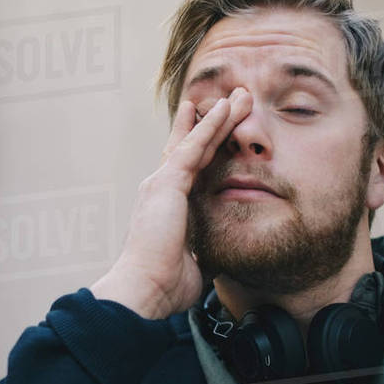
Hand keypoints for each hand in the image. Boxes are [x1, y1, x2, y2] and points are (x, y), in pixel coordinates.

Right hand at [91, 87, 251, 318]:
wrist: (145, 289)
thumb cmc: (165, 285)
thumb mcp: (195, 265)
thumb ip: (205, 253)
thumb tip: (218, 258)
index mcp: (165, 208)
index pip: (188, 170)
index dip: (203, 148)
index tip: (216, 131)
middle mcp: (160, 190)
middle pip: (190, 148)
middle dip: (210, 124)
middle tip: (228, 101)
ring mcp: (161, 183)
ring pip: (196, 141)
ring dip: (218, 117)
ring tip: (238, 95)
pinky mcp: (167, 182)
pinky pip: (194, 147)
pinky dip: (211, 126)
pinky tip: (226, 108)